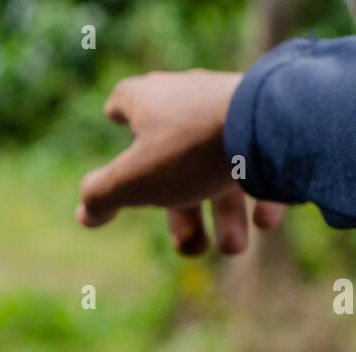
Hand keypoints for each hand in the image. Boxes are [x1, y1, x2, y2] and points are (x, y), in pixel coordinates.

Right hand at [77, 69, 286, 253]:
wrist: (269, 124)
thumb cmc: (190, 150)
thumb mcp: (133, 181)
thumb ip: (102, 195)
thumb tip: (84, 212)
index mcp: (150, 102)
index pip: (125, 99)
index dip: (118, 112)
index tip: (114, 119)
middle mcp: (190, 99)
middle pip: (173, 158)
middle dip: (180, 211)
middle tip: (188, 246)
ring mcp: (232, 109)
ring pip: (218, 166)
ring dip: (226, 216)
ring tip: (233, 249)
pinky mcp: (271, 121)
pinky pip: (262, 161)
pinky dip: (262, 194)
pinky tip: (264, 220)